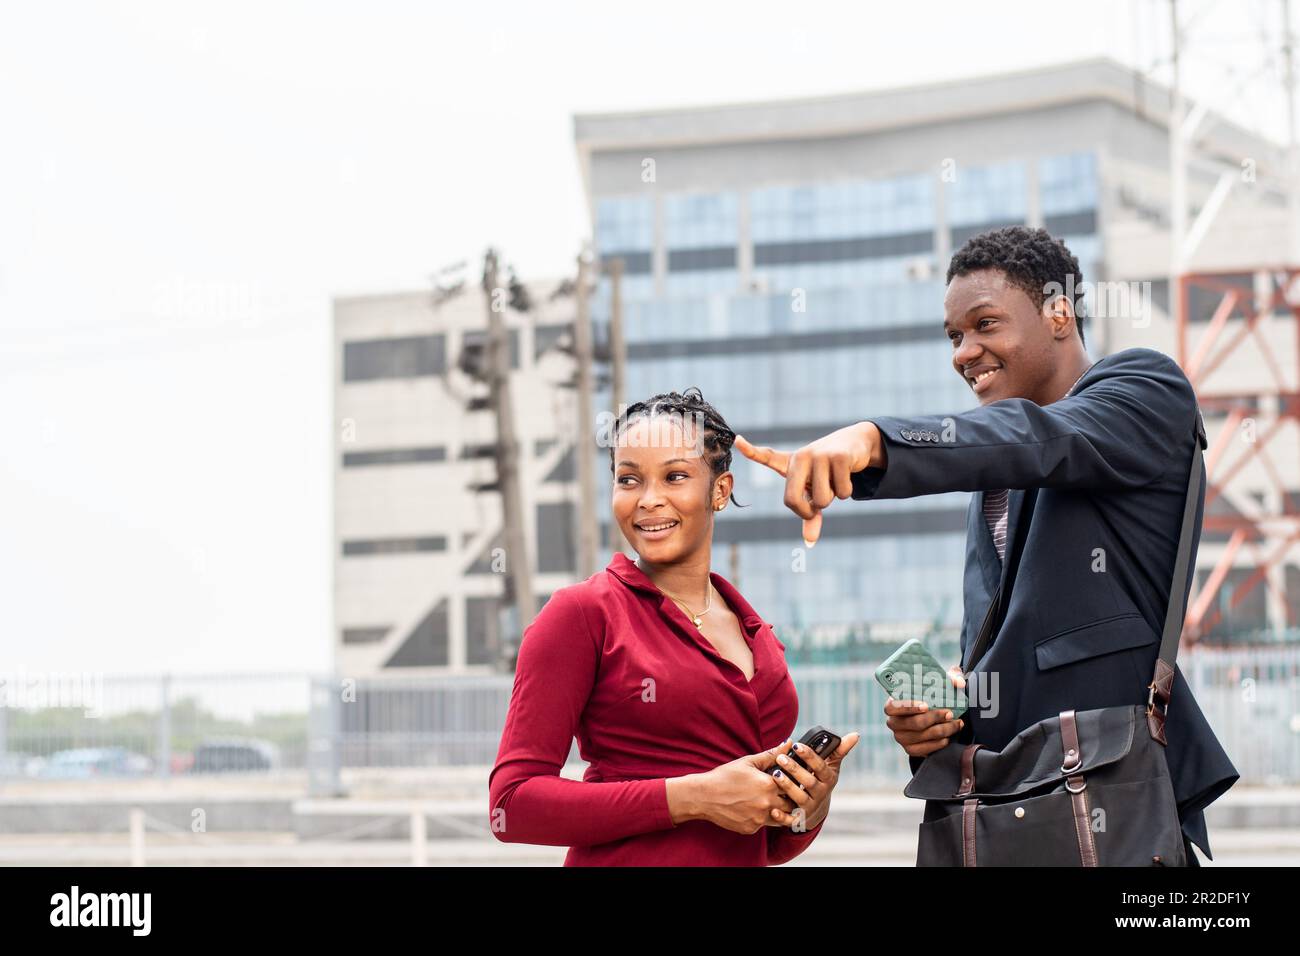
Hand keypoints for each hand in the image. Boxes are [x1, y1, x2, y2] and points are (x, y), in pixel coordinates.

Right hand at [669, 745, 801, 834]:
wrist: (704, 796)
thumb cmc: (725, 776)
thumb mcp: (748, 762)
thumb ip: (771, 755)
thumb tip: (788, 744)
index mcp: (768, 785)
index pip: (792, 785)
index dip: (792, 782)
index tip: (789, 780)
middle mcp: (767, 804)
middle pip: (790, 804)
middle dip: (788, 798)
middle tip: (782, 793)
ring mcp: (759, 818)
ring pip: (781, 817)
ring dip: (778, 810)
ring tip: (769, 801)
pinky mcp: (751, 828)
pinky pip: (764, 825)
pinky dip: (762, 818)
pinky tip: (752, 809)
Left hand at [735, 423, 884, 546]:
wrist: (854, 444)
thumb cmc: (827, 473)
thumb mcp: (814, 492)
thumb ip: (809, 515)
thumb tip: (810, 542)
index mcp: (790, 464)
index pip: (766, 457)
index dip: (751, 451)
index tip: (737, 440)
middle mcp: (801, 457)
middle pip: (793, 500)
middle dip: (808, 511)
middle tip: (817, 501)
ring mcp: (819, 455)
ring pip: (823, 500)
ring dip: (832, 497)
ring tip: (833, 479)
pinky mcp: (839, 457)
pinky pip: (842, 492)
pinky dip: (846, 490)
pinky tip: (845, 474)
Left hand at [767, 732, 859, 831]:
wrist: (816, 810)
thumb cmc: (821, 781)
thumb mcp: (831, 767)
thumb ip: (839, 750)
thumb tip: (855, 735)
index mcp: (828, 779)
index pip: (820, 767)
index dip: (809, 756)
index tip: (796, 745)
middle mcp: (821, 794)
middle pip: (809, 782)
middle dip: (795, 769)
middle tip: (780, 758)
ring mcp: (810, 807)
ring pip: (799, 798)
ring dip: (787, 786)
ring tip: (775, 774)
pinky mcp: (799, 819)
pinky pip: (791, 819)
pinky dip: (782, 816)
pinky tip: (772, 810)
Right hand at [884, 666, 966, 756]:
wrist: (932, 716)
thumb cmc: (931, 696)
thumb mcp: (939, 683)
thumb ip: (950, 678)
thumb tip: (959, 683)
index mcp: (893, 704)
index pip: (893, 707)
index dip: (908, 707)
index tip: (926, 705)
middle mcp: (893, 722)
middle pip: (913, 723)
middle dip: (934, 718)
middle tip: (950, 714)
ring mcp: (900, 737)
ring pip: (921, 736)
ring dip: (942, 730)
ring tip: (956, 724)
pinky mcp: (910, 749)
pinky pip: (924, 749)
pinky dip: (938, 744)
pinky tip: (948, 737)